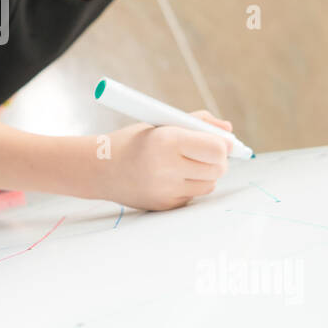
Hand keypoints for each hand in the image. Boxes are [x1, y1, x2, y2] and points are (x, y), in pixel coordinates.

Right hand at [105, 114, 231, 210]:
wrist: (99, 168)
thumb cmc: (133, 141)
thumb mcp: (161, 122)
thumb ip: (197, 122)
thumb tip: (228, 130)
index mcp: (166, 140)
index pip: (216, 148)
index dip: (223, 143)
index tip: (221, 140)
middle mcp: (167, 167)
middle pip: (218, 168)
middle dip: (217, 159)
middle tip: (205, 152)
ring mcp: (166, 190)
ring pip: (210, 184)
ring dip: (205, 173)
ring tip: (185, 164)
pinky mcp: (165, 205)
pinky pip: (194, 195)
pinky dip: (190, 185)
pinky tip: (171, 177)